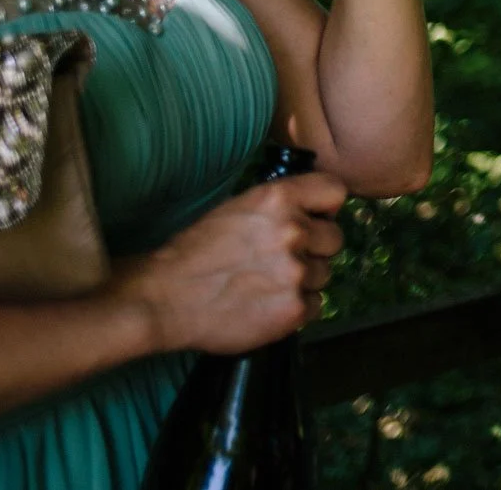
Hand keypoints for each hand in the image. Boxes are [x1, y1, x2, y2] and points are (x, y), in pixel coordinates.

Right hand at [113, 171, 347, 355]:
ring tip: (267, 284)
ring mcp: (296, 272)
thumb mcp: (239, 208)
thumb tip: (316, 212)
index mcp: (280, 198)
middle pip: (335, 238)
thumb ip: (281, 206)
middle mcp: (294, 231)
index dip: (326, 208)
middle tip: (283, 260)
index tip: (315, 219)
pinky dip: (297, 308)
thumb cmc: (198, 251)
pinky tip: (268, 304)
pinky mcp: (294, 309)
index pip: (335, 191)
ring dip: (304, 280)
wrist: (165, 298)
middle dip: (315, 249)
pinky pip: (316, 304)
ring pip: (325, 274)